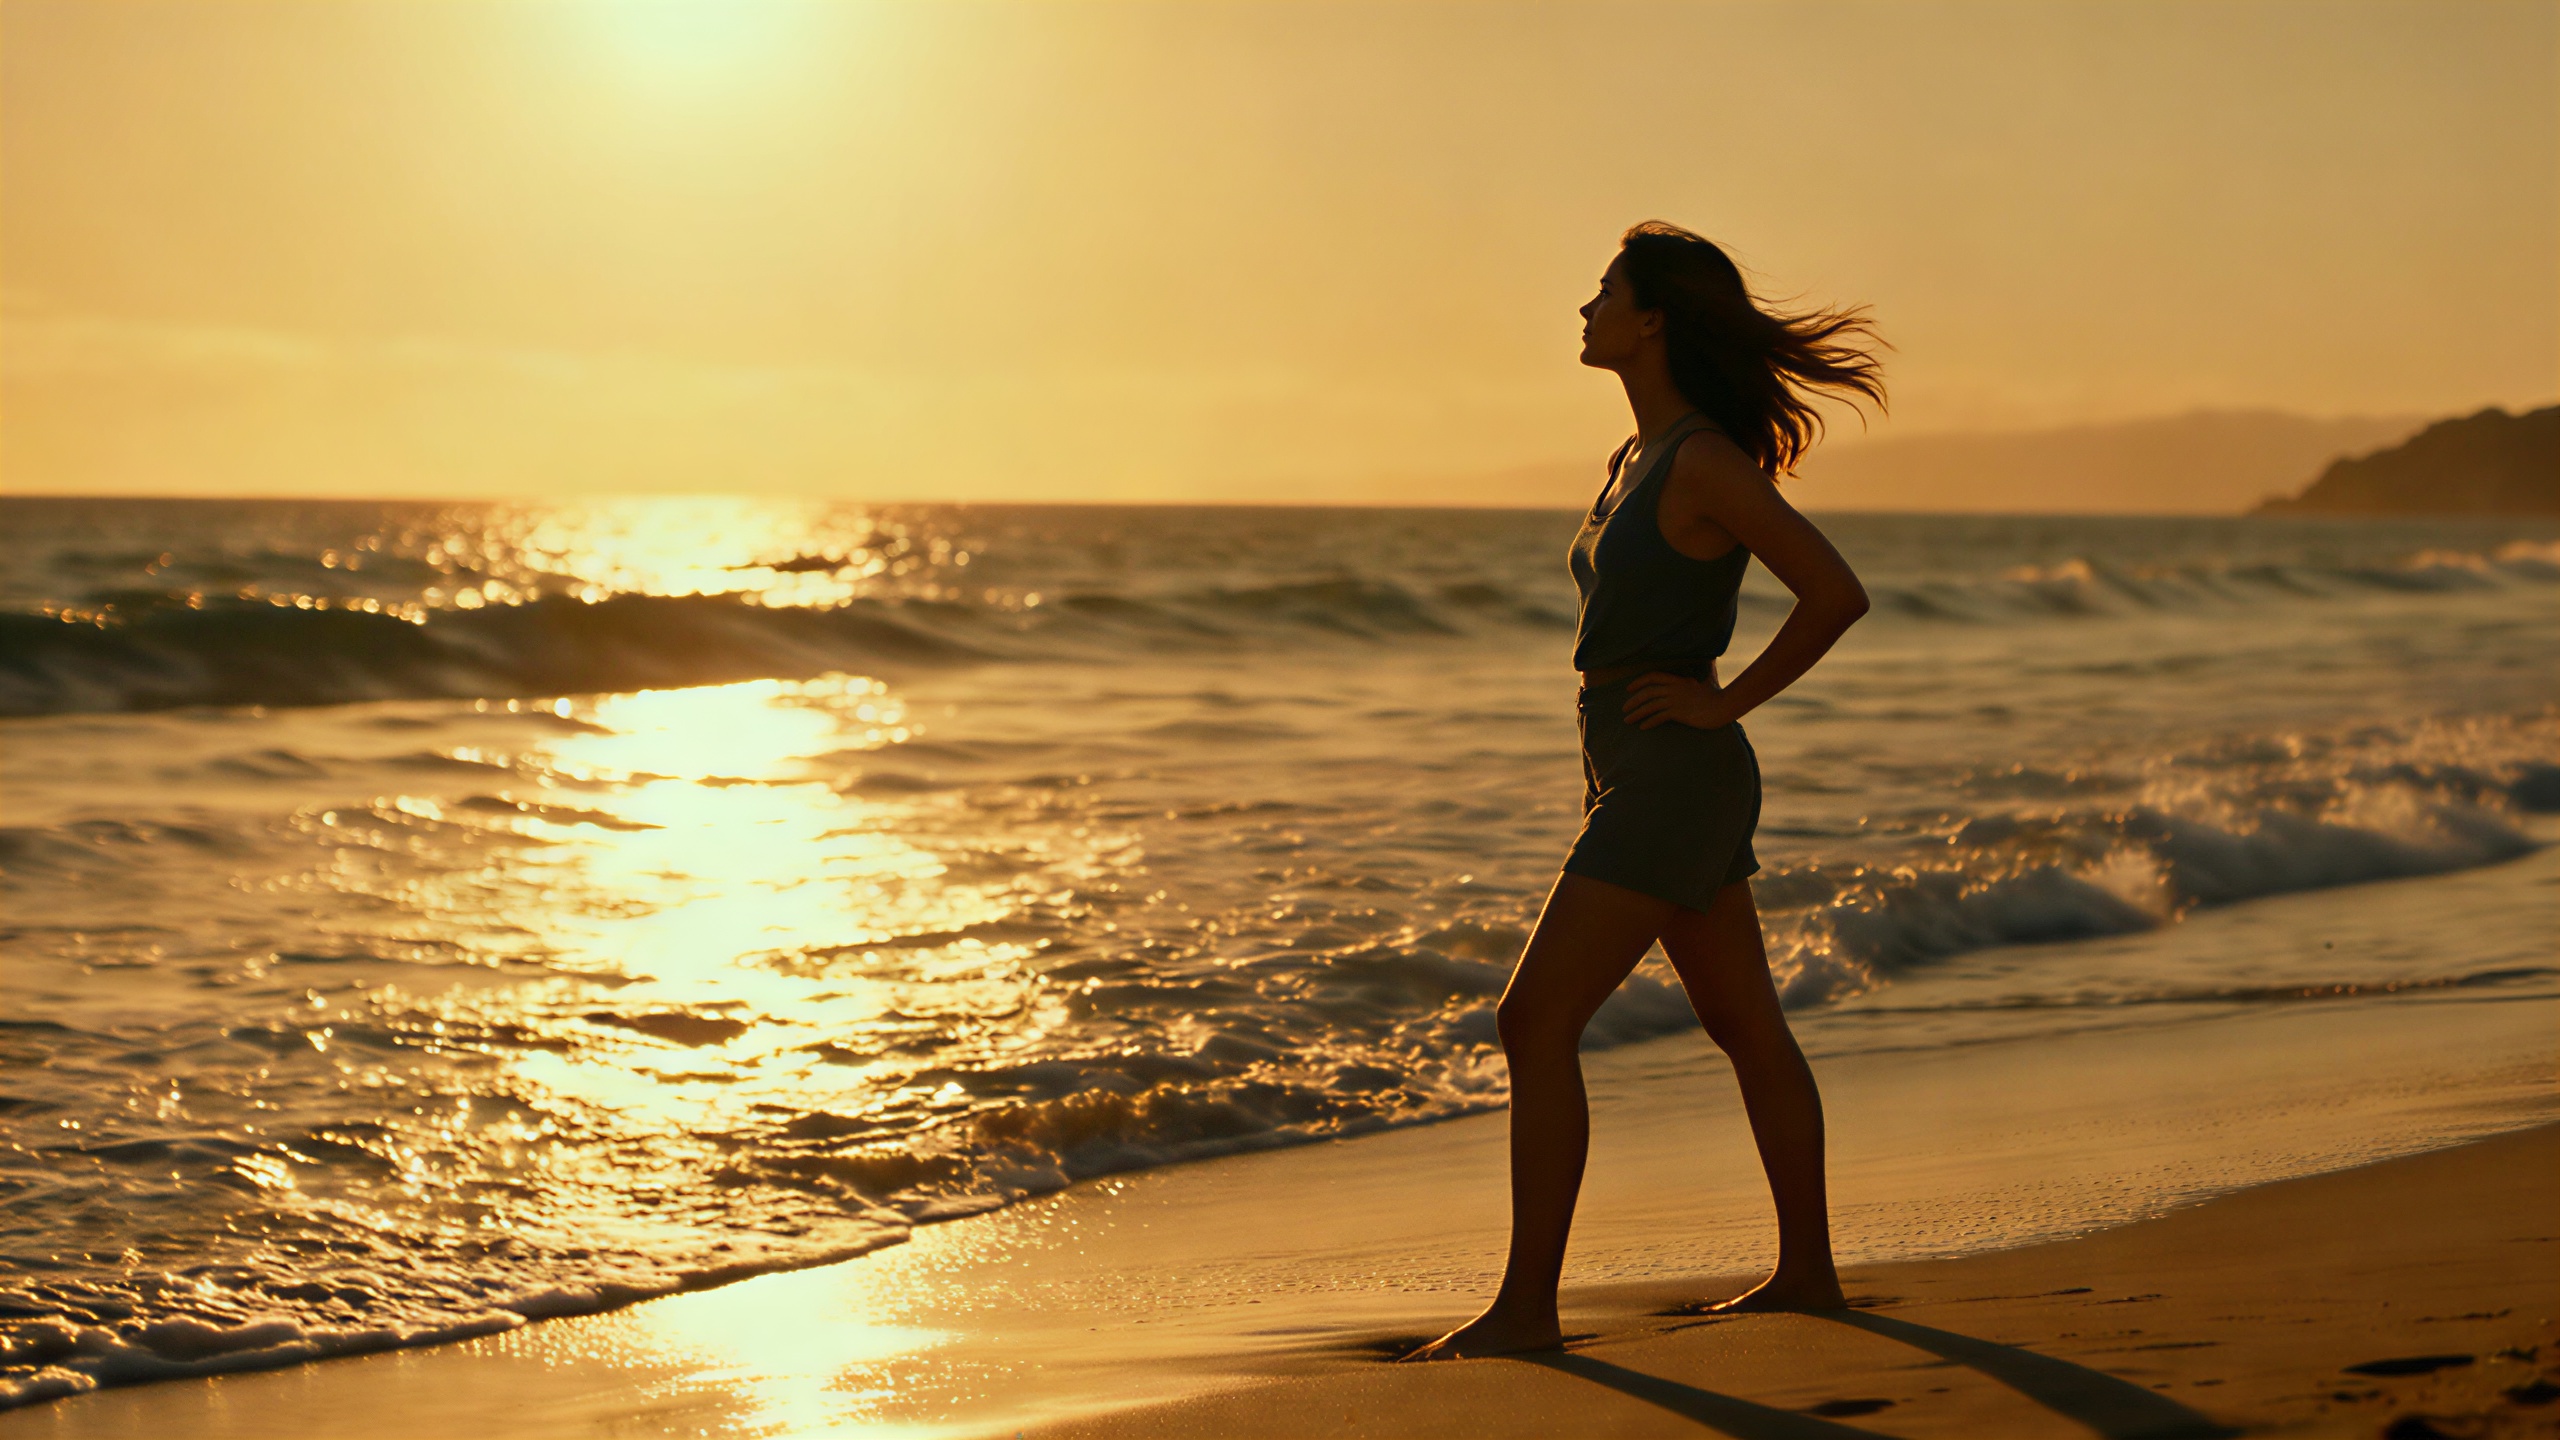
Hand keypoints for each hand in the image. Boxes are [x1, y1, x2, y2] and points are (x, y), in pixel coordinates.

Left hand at [1623, 670, 1738, 729]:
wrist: (1725, 705)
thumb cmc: (1716, 694)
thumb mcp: (1706, 679)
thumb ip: (1698, 675)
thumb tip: (1703, 666)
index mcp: (1678, 680)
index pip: (1653, 676)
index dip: (1639, 682)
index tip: (1629, 688)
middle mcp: (1674, 688)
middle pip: (1647, 692)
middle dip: (1633, 700)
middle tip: (1624, 708)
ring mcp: (1676, 700)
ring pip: (1650, 705)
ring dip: (1636, 713)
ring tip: (1627, 720)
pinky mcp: (1680, 712)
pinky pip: (1659, 717)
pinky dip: (1649, 722)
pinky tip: (1643, 727)